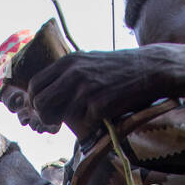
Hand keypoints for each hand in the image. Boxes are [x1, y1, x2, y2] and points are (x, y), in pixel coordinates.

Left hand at [29, 50, 152, 136]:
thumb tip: (44, 95)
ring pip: (60, 115)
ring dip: (70, 120)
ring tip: (87, 113)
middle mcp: (73, 73)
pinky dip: (92, 122)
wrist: (149, 68)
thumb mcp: (88, 62)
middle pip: (40, 103)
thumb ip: (66, 75)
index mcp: (68, 62)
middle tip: (57, 122)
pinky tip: (104, 112)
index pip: (35, 85)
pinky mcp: (99, 103)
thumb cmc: (117, 69)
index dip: (35, 102)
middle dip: (45, 117)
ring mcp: (86, 88)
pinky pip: (85, 122)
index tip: (46, 110)